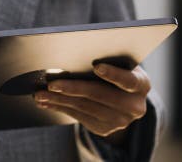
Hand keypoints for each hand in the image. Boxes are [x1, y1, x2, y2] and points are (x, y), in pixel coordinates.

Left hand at [33, 64, 150, 139]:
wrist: (124, 96)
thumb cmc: (116, 69)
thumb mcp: (119, 63)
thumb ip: (107, 58)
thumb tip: (74, 52)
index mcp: (141, 85)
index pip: (129, 80)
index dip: (113, 74)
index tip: (96, 67)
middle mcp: (134, 106)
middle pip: (99, 95)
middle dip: (73, 88)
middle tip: (51, 84)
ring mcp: (120, 121)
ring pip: (85, 108)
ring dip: (59, 100)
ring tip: (40, 94)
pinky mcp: (104, 129)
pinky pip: (79, 117)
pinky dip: (60, 107)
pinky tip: (46, 102)